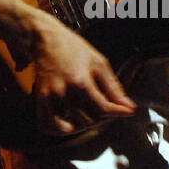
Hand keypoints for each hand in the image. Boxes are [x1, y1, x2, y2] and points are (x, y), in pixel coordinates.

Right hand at [29, 14, 135, 135]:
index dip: (117, 112)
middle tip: (105, 106)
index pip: (103, 108)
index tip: (126, 112)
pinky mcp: (41, 100)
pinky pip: (50, 125)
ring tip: (89, 111)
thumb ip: (114, 88)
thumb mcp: (99, 64)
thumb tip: (128, 106)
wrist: (47, 40)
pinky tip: (69, 121)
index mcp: (80, 80)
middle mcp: (64, 91)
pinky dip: (61, 128)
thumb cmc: (73, 48)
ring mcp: (50, 97)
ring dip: (84, 123)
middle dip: (102, 116)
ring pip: (72, 125)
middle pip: (89, 119)